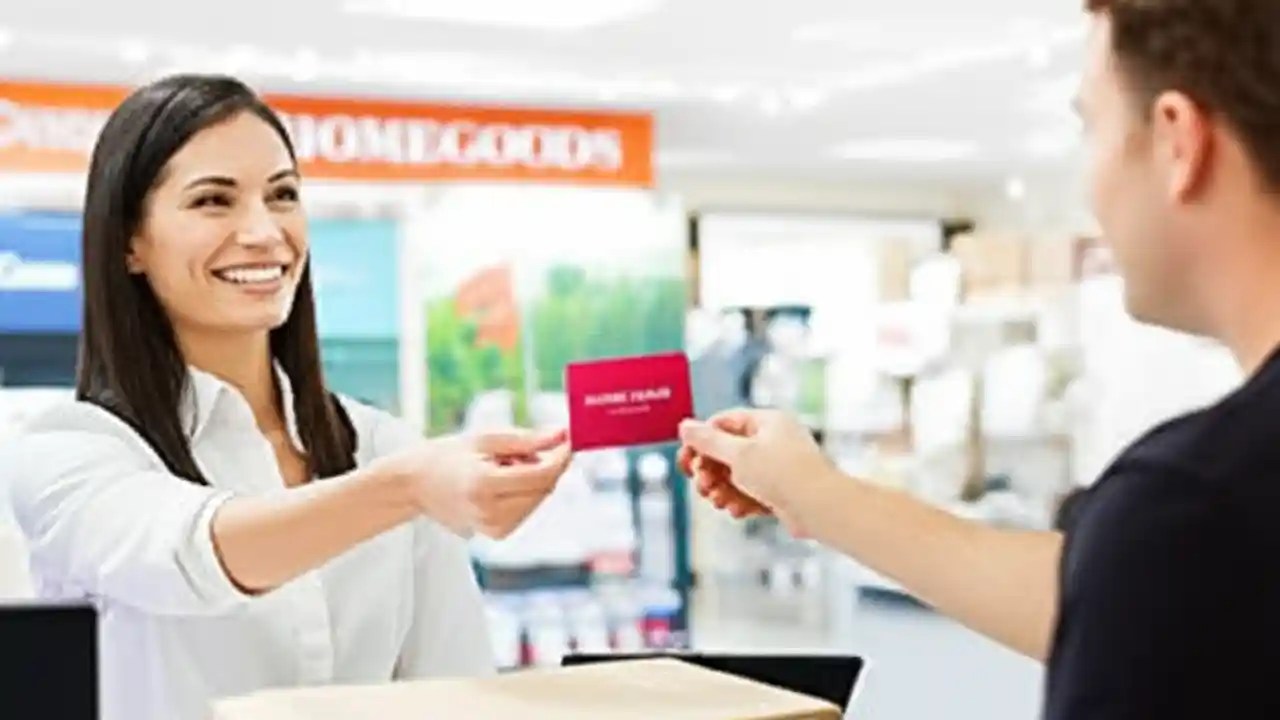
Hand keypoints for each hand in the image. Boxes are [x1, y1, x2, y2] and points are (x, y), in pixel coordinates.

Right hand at [377, 429, 572, 538]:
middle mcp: (491, 513)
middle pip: (544, 488)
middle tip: (521, 449)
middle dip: (546, 465)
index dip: (562, 456)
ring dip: (534, 478)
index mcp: (484, 486)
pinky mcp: (498, 534)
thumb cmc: (450, 455)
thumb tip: (563, 435)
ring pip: (540, 499)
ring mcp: (495, 528)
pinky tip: (501, 482)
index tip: (570, 438)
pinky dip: (525, 491)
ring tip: (502, 466)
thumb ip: (527, 440)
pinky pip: (529, 508)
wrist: (417, 484)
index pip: (541, 475)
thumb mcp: (486, 438)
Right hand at [677, 410, 831, 534]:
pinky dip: (741, 501)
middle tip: (701, 485)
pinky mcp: (781, 491)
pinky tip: (737, 510)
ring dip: (723, 489)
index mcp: (766, 422)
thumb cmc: (786, 474)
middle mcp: (773, 441)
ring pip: (737, 476)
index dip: (701, 441)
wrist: (822, 508)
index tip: (687, 460)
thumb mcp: (739, 455)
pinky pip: (751, 493)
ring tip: (718, 501)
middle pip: (727, 452)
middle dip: (710, 471)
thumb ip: (708, 441)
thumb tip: (685, 426)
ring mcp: (778, 467)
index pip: (723, 423)